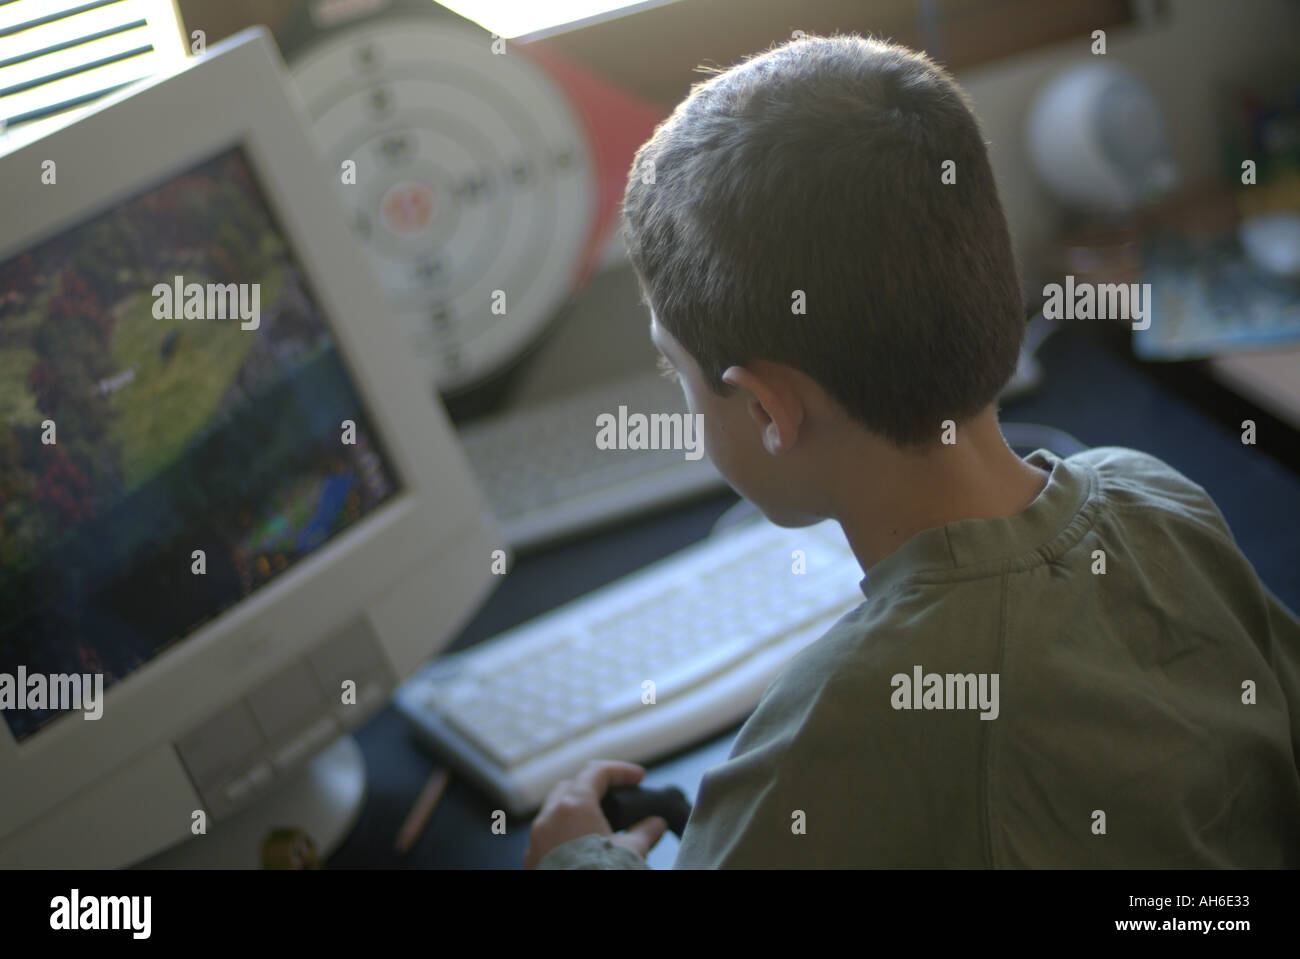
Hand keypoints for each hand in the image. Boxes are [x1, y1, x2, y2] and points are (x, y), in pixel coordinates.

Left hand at [522, 760, 668, 868]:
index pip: (597, 772)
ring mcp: (535, 840)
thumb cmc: (603, 875)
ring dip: (576, 810)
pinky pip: (546, 836)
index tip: (639, 777)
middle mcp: (549, 817)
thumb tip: (655, 824)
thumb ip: (644, 832)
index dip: (621, 771)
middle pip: (570, 787)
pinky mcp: (531, 860)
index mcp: (574, 806)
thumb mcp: (631, 852)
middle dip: (593, 787)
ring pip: (554, 811)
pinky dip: (564, 833)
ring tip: (599, 825)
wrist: (574, 914)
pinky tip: (582, 848)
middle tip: (616, 798)